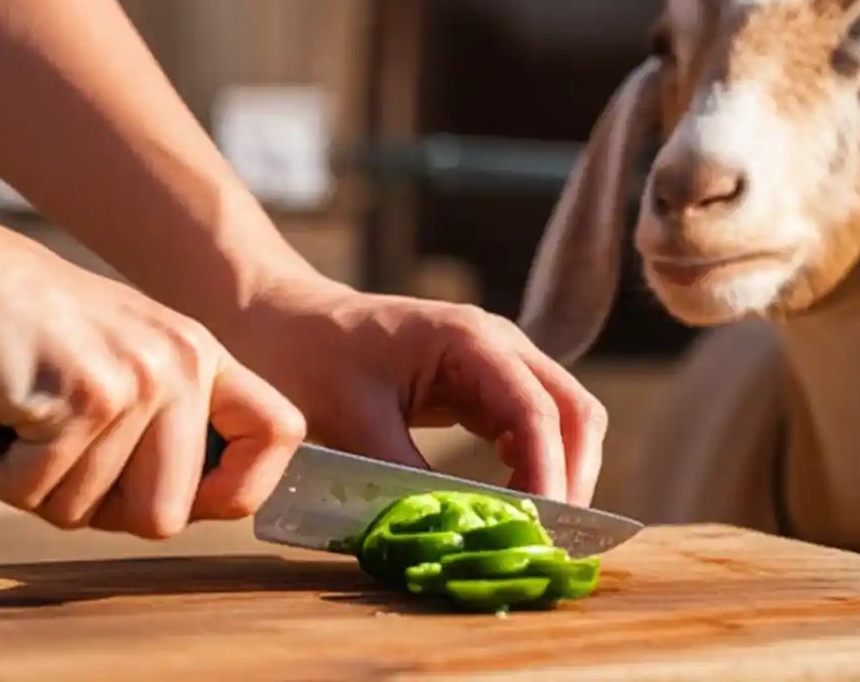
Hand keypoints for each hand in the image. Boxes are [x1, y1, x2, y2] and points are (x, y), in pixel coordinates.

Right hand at [0, 234, 305, 536]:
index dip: (243, 490)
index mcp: (202, 358)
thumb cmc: (30, 333)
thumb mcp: (123, 364)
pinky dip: (1, 472)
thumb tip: (208, 507)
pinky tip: (2, 412)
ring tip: (25, 419)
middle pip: (166, 516)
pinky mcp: (87, 396)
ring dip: (36, 485)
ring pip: (87, 511)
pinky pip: (38, 490)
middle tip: (58, 455)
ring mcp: (141, 378)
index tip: (192, 501)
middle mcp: (183, 363)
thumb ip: (170, 426)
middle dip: (97, 509)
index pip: (282, 433)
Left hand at [219, 279, 607, 505]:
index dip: (548, 473)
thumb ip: (406, 478)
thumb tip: (455, 534)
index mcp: (471, 341)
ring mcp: (499, 362)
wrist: (283, 320)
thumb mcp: (353, 423)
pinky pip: (534, 427)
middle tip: (551, 539)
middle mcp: (500, 344)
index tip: (540, 529)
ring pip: (564, 419)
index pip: (537, 411)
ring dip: (562, 473)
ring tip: (537, 530)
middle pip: (575, 411)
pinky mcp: (486, 385)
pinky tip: (516, 504)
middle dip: (574, 476)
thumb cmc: (310, 359)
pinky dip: (538, 466)